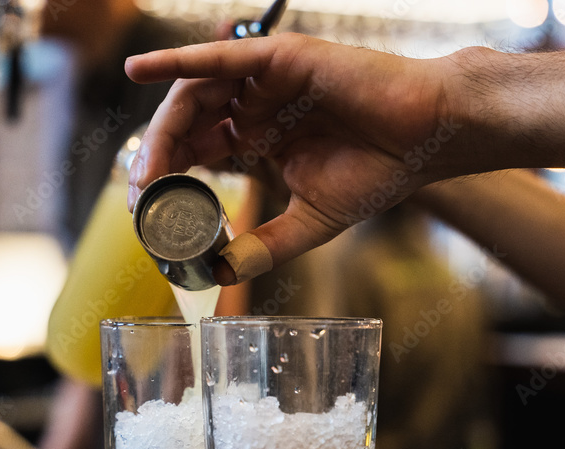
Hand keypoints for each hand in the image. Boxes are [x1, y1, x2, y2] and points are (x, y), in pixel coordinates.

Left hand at [125, 34, 474, 282]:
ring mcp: (265, 80)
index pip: (198, 153)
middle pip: (188, 125)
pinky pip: (218, 57)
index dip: (167, 177)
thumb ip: (265, 244)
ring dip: (164, 129)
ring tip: (146, 167)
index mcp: (261, 139)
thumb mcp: (311, 220)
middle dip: (157, 159)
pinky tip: (138, 69)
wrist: (426, 138)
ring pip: (195, 94)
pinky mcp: (279, 58)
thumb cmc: (380, 171)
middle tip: (139, 195)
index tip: (146, 211)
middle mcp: (256, 106)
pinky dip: (176, 60)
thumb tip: (220, 275)